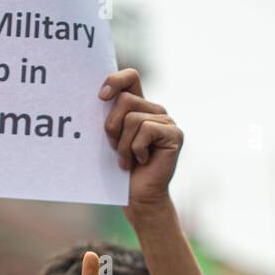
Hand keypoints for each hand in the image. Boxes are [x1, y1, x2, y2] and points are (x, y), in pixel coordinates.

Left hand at [100, 68, 181, 212]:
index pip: (130, 77)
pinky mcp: (174, 134)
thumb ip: (110, 115)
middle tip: (114, 148)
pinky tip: (142, 161)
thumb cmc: (122, 169)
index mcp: (140, 107)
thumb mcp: (111, 137)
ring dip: (123, 144)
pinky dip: (136, 149)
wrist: (139, 197)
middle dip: (112, 126)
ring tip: (127, 160)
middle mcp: (155, 110)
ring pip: (132, 118)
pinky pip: (145, 130)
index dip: (115, 80)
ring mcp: (168, 122)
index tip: (101, 97)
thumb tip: (100, 95)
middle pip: (125, 99)